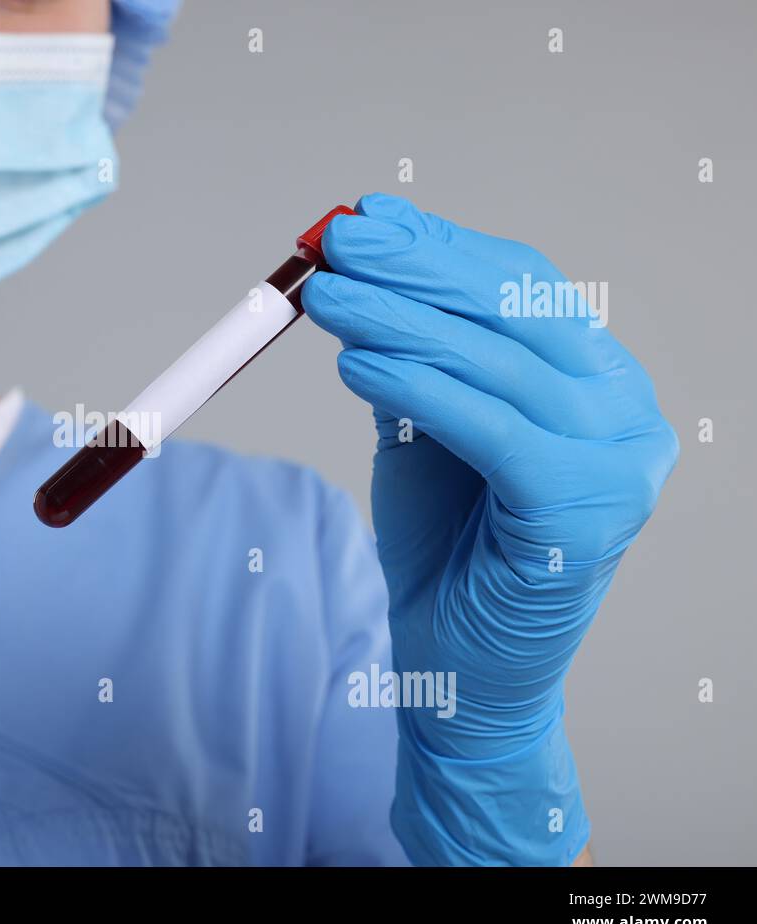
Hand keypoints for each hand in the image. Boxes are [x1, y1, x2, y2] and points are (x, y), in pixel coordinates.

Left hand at [301, 193, 677, 862]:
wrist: (458, 672)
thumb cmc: (443, 549)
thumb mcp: (422, 431)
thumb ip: (411, 354)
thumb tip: (367, 259)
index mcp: (596, 383)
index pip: (523, 289)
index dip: (442, 248)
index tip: (366, 220)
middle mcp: (624, 415)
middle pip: (519, 311)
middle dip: (419, 269)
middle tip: (340, 242)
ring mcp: (617, 466)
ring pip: (500, 366)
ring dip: (403, 323)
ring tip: (329, 298)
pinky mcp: (585, 515)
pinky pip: (493, 431)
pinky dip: (420, 391)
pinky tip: (357, 366)